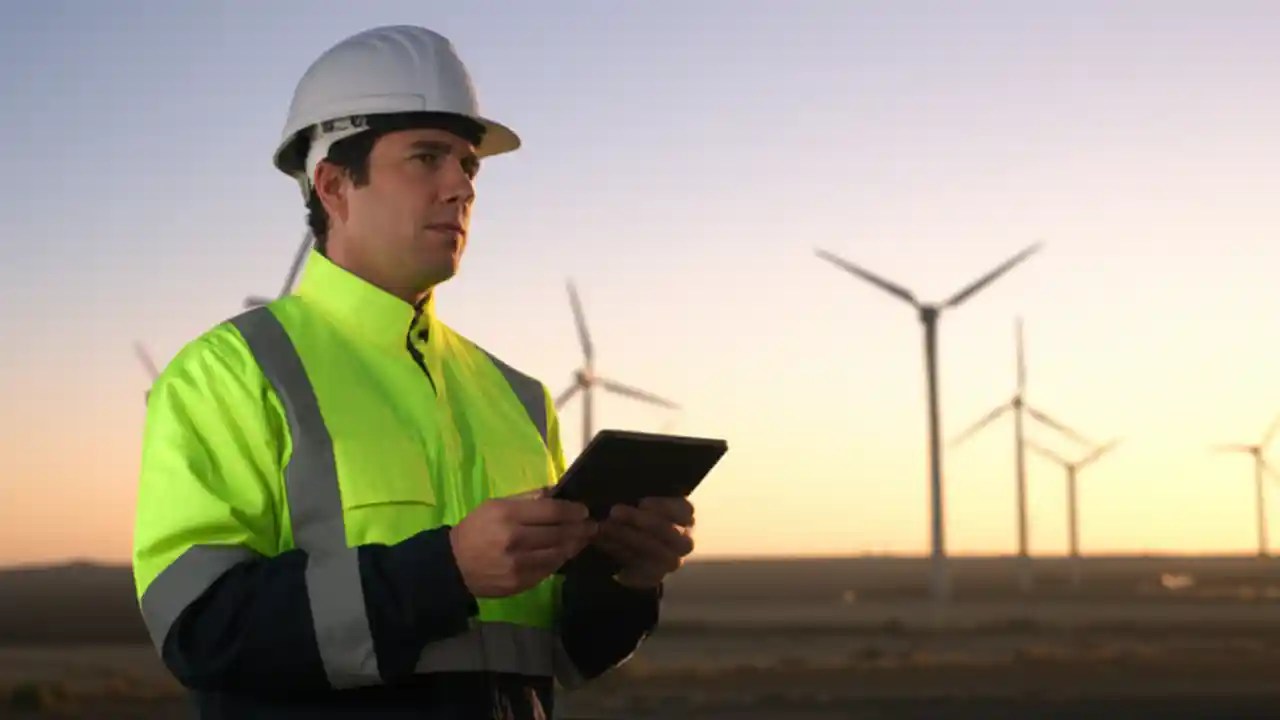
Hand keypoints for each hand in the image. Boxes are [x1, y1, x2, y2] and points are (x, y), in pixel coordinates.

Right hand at [450, 492, 596, 597]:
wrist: (454, 565)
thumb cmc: (476, 529)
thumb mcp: (495, 505)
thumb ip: (527, 498)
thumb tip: (555, 492)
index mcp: (508, 515)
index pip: (551, 511)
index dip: (572, 511)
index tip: (584, 510)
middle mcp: (515, 540)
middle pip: (559, 533)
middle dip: (580, 529)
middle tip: (593, 525)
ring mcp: (519, 564)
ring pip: (558, 554)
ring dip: (574, 545)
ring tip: (584, 539)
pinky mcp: (520, 583)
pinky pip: (548, 570)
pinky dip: (560, 560)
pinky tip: (566, 553)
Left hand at [593, 497, 694, 589]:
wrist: (627, 545)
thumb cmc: (634, 512)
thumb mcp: (636, 498)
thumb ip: (634, 492)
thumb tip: (620, 476)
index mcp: (684, 515)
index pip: (684, 510)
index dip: (664, 506)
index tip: (642, 501)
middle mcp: (683, 540)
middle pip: (669, 532)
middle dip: (640, 521)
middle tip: (615, 511)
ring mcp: (671, 561)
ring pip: (655, 552)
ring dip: (627, 537)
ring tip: (604, 526)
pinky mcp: (655, 577)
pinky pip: (640, 568)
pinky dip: (620, 554)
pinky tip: (603, 542)